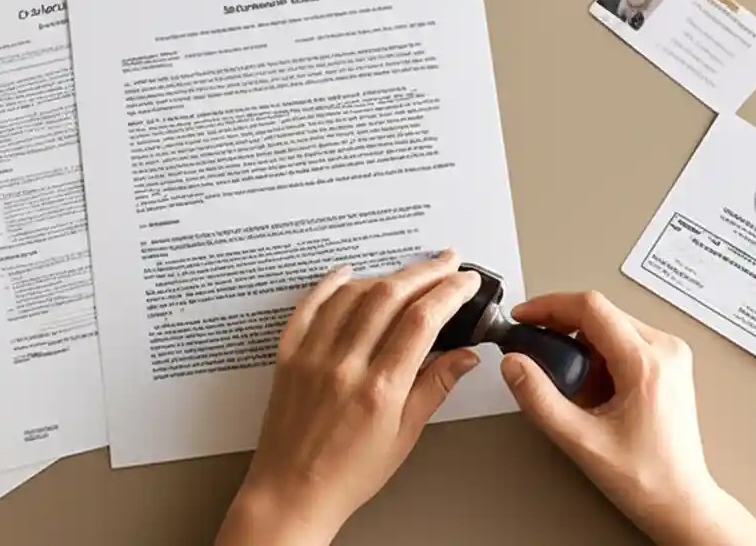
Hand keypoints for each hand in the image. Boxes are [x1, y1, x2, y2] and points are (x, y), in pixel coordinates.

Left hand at [215, 251, 481, 545]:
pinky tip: (349, 273)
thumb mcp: (404, 436)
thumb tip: (466, 355)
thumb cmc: (348, 475)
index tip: (466, 280)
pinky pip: (309, 306)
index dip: (449, 291)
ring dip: (385, 275)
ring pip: (353, 294)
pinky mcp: (289, 355)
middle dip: (425, 271)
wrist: (291, 493)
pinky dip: (331, 284)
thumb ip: (434, 388)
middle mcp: (344, 365)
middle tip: (448, 261)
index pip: (422, 320)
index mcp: (379, 389)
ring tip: (409, 274)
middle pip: (390, 296)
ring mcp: (312, 356)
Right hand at [500, 292, 755, 545]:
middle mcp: (665, 350)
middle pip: (601, 312)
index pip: (591, 307)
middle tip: (537, 352)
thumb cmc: (646, 477)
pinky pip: (625, 340)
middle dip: (562, 328)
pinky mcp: (669, 364)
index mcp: (647, 363)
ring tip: (574, 388)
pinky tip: (594, 389)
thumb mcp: (580, 440)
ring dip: (582, 345)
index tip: (524, 317)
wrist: (680, 501)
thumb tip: (514, 364)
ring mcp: (671, 355)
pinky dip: (600, 355)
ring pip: (611, 325)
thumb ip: (539, 399)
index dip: (549, 305)